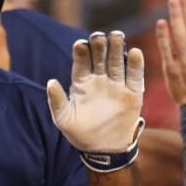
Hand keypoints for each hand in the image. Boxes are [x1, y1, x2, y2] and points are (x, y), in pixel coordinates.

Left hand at [47, 31, 144, 152]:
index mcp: (81, 82)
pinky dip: (135, 65)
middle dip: (99, 46)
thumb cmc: (79, 134)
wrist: (103, 150)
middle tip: (98, 36)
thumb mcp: (64, 119)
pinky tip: (135, 52)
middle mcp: (99, 80)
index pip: (81, 62)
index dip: (81, 52)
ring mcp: (116, 85)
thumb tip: (50, 82)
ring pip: (117, 62)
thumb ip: (56, 101)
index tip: (80, 44)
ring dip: (117, 49)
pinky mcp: (132, 93)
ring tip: (117, 36)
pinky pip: (135, 76)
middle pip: (100, 57)